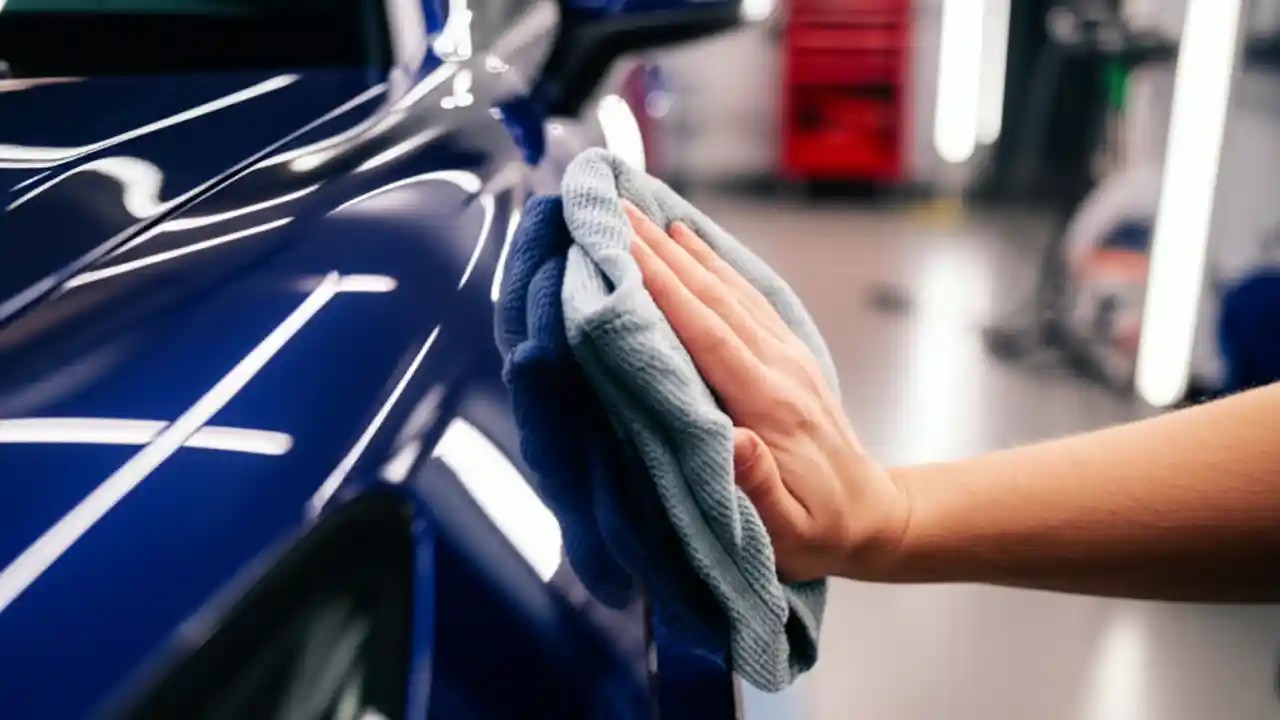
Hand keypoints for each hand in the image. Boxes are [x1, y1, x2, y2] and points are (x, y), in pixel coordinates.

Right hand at [624, 204, 910, 581]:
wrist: (873, 518)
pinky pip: (747, 297)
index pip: (710, 336)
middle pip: (713, 298)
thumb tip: (735, 440)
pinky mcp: (788, 355)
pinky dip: (715, 263)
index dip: (667, 290)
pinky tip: (690, 241)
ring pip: (730, 289)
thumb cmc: (821, 533)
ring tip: (641, 213)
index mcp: (772, 407)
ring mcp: (787, 357)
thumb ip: (759, 487)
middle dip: (661, 253)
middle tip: (616, 210)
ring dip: (683, 250)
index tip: (627, 250)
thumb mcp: (790, 531)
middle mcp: (780, 369)